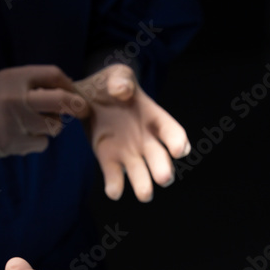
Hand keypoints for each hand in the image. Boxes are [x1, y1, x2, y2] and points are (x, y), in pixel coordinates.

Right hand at [0, 65, 88, 160]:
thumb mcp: (3, 83)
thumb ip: (30, 83)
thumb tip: (66, 90)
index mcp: (15, 77)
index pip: (54, 74)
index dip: (70, 84)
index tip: (76, 93)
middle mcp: (17, 97)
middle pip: (61, 100)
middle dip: (78, 106)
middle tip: (83, 111)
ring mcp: (16, 121)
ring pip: (54, 126)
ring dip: (51, 127)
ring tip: (33, 126)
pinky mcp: (13, 142)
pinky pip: (42, 143)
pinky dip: (37, 142)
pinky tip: (22, 139)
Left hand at [75, 64, 190, 201]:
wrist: (90, 96)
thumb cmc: (112, 84)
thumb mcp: (117, 74)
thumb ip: (121, 80)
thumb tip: (123, 90)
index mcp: (154, 118)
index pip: (172, 131)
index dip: (177, 141)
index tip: (180, 150)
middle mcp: (146, 140)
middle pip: (160, 159)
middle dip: (164, 170)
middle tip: (164, 178)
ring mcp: (129, 153)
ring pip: (141, 174)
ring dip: (144, 185)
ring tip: (145, 194)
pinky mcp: (109, 160)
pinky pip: (114, 176)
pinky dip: (115, 185)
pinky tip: (113, 191)